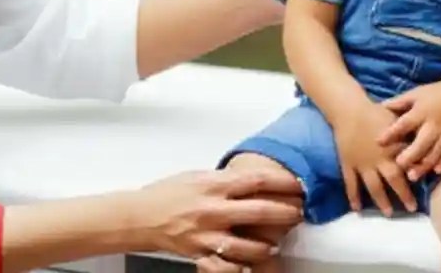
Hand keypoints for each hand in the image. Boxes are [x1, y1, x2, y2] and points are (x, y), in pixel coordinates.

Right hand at [135, 168, 301, 265]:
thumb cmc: (167, 194)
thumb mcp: (197, 177)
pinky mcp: (201, 253)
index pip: (257, 180)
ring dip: (268, 244)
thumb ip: (224, 180)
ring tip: (277, 241)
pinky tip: (252, 260)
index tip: (298, 184)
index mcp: (213, 185)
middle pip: (260, 211)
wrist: (140, 217)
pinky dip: (243, 264)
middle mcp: (213, 209)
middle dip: (286, 213)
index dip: (283, 182)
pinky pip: (228, 264)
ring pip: (249, 245)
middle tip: (300, 212)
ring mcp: (208, 234)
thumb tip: (251, 180)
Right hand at [333, 102, 417, 215]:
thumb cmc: (375, 113)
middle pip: (394, 180)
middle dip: (404, 195)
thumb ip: (408, 135)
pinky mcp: (348, 164)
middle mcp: (379, 159)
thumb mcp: (396, 121)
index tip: (426, 186)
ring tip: (388, 213)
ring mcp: (363, 163)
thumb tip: (423, 143)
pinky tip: (356, 209)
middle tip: (412, 208)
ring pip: (373, 186)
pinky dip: (353, 196)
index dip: (417, 175)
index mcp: (393, 147)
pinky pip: (350, 183)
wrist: (349, 110)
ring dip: (381, 201)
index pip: (409, 165)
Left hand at [377, 80, 440, 181]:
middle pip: (421, 143)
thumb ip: (399, 102)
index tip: (378, 142)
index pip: (404, 124)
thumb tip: (380, 107)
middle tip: (399, 165)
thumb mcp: (416, 93)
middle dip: (410, 155)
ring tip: (412, 176)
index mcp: (420, 112)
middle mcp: (432, 126)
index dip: (392, 133)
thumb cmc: (438, 92)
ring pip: (434, 153)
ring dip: (424, 165)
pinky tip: (436, 172)